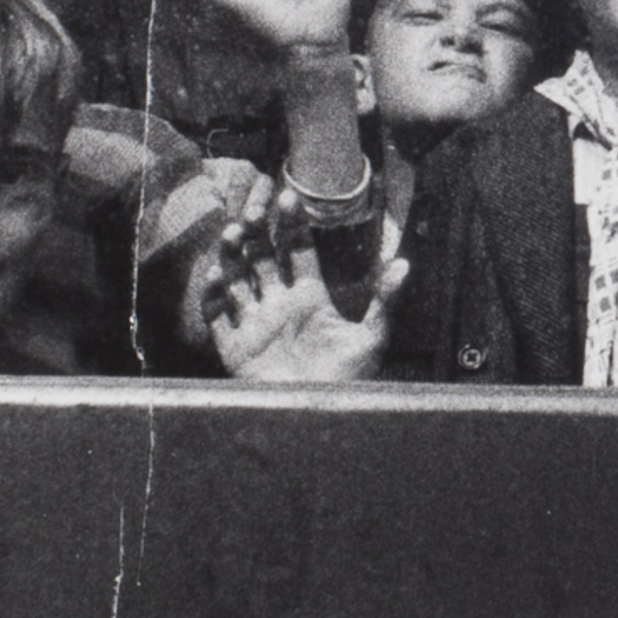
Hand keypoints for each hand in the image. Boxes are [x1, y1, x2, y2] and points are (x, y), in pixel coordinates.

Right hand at [202, 177, 404, 381]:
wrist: (322, 419)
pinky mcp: (236, 351)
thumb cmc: (350, 381)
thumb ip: (385, 300)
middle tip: (253, 215)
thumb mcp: (371, 337)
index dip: (292, 225)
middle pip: (262, 260)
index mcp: (310, 297)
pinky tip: (217, 279)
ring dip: (231, 258)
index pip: (297, 251)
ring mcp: (256, 326)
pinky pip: (217, 319)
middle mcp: (280, 306)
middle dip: (256, 236)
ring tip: (233, 235)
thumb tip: (404, 263)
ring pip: (236, 282)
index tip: (289, 198)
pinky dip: (213, 299)